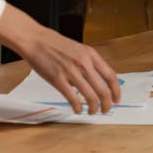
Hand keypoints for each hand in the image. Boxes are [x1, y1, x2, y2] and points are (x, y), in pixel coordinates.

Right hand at [0, 4, 121, 114]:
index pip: (111, 76)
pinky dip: (78, 108)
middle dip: (106, 105)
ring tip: (91, 112)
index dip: (116, 92)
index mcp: (91, 55)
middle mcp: (84, 63)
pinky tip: (77, 110)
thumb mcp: (79, 50)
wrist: (36, 40)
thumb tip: (99, 82)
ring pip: (90, 97)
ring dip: (93, 108)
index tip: (116, 100)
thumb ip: (89, 64)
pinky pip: (73, 98)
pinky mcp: (58, 79)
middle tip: (105, 111)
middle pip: (103, 90)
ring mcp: (71, 72)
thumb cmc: (56, 45)